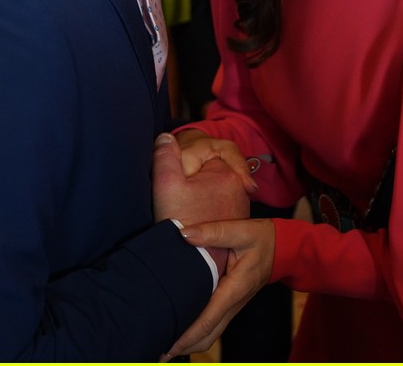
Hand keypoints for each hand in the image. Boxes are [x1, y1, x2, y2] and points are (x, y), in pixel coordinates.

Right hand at [151, 134, 250, 271]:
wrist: (190, 264)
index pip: (197, 154)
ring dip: (196, 195)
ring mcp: (237, 206)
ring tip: (183, 211)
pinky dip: (204, 209)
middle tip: (177, 200)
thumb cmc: (178, 222)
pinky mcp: (231, 222)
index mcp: (225, 174)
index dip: (179, 165)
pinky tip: (192, 220)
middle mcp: (238, 188)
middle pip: (206, 171)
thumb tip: (166, 138)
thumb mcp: (166, 184)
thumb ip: (165, 155)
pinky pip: (215, 206)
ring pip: (210, 189)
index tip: (174, 185)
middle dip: (190, 179)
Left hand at [161, 219, 274, 359]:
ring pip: (211, 334)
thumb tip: (185, 235)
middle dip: (184, 346)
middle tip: (157, 351)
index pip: (208, 319)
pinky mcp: (231, 304)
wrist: (283, 248)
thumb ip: (213, 232)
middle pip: (208, 336)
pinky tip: (182, 328)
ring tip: (164, 343)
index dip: (187, 335)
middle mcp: (234, 303)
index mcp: (235, 289)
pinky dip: (198, 332)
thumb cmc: (263, 239)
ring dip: (190, 342)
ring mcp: (233, 306)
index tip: (168, 346)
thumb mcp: (241, 230)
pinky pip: (214, 324)